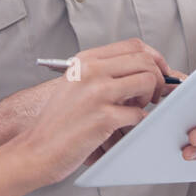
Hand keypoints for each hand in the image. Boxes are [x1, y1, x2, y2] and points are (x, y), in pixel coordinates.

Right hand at [0, 39, 180, 141]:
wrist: (35, 149)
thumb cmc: (58, 122)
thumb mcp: (76, 85)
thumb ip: (106, 73)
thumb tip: (148, 70)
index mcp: (85, 60)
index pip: (133, 46)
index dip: (154, 57)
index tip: (160, 70)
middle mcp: (91, 71)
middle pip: (145, 60)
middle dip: (158, 78)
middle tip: (153, 95)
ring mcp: (97, 93)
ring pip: (147, 81)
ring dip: (149, 98)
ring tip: (135, 109)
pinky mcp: (104, 117)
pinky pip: (139, 114)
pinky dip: (136, 122)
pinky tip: (121, 127)